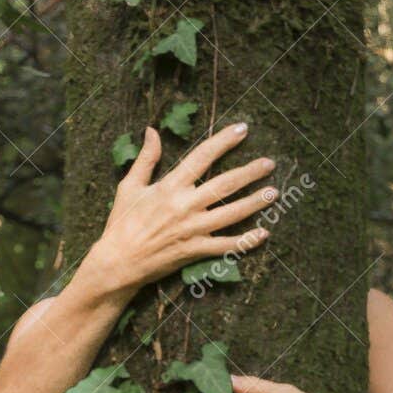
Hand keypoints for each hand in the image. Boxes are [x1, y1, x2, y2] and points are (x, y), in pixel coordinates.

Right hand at [79, 123, 278, 299]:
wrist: (118, 262)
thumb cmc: (122, 223)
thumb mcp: (129, 186)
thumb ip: (146, 158)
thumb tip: (151, 130)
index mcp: (170, 186)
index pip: (202, 157)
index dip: (224, 141)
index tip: (242, 130)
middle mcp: (185, 206)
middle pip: (225, 185)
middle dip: (250, 172)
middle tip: (270, 163)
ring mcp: (193, 229)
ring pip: (231, 214)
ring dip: (254, 203)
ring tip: (274, 193)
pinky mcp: (196, 250)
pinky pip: (226, 245)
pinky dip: (245, 241)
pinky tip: (263, 233)